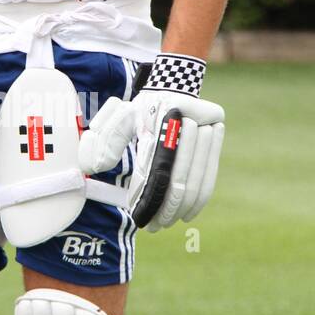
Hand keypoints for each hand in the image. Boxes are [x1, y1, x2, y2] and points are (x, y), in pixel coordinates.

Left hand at [78, 53, 224, 231]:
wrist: (170, 87)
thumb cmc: (140, 108)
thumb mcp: (118, 117)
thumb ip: (106, 140)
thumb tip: (97, 167)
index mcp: (162, 118)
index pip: (159, 170)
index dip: (152, 198)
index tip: (142, 219)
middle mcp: (189, 122)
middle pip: (180, 178)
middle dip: (168, 209)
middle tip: (155, 227)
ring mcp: (207, 127)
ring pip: (198, 180)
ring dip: (183, 208)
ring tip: (168, 223)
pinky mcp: (217, 135)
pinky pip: (210, 175)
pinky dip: (200, 198)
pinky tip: (186, 214)